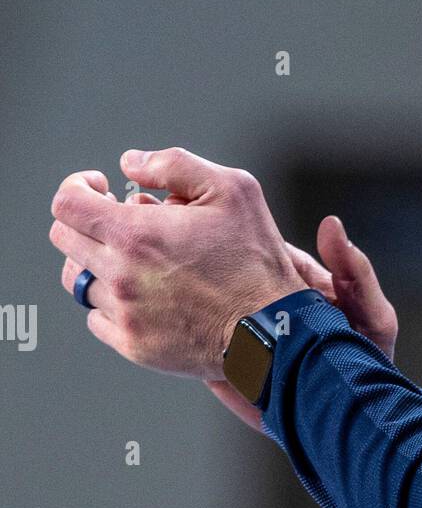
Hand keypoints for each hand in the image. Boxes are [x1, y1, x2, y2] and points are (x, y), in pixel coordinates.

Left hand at [50, 148, 303, 382]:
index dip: (78, 187)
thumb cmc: (255, 259)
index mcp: (136, 234)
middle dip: (87, 219)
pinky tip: (144, 291)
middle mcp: (120, 275)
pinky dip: (111, 300)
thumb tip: (131, 163)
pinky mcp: (132, 344)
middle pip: (64, 238)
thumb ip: (174, 165)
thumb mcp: (232, 189)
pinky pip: (96, 317)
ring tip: (134, 257)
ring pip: (77, 279)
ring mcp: (123, 313)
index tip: (99, 187)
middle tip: (122, 219)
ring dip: (97, 260)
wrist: (270, 329)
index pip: (67, 204)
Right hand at [205, 216, 398, 433]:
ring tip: (184, 297)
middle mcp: (271, 311)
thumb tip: (331, 224)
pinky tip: (180, 335)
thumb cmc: (369, 363)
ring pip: (215, 316)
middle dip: (217, 272)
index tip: (231, 232)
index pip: (269, 255)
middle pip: (235, 282)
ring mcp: (249, 343)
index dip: (251, 242)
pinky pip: (206, 357)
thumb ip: (356, 272)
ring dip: (199, 307)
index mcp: (301, 289)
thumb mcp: (374, 316)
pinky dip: (193, 347)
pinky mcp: (234, 376)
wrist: (353, 423)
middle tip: (201, 264)